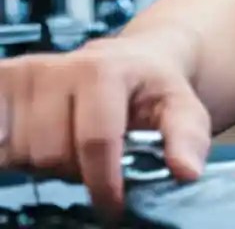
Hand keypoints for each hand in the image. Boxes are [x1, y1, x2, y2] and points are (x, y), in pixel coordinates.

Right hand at [0, 37, 211, 219]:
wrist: (132, 58)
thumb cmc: (154, 88)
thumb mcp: (183, 107)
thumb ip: (187, 138)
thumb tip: (186, 171)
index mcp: (104, 69)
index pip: (95, 141)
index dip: (104, 182)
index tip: (113, 206)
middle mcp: (58, 67)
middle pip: (52, 152)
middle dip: (76, 169)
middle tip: (96, 159)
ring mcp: (26, 74)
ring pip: (20, 151)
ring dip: (46, 162)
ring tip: (72, 145)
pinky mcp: (5, 80)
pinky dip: (13, 151)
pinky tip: (37, 144)